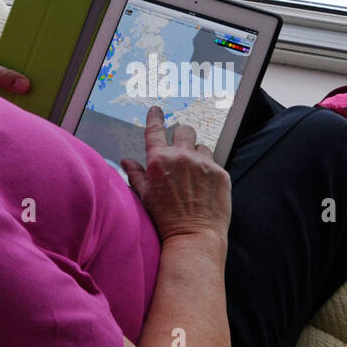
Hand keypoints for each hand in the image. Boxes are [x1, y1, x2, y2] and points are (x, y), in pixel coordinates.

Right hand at [120, 106, 230, 243]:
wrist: (193, 237)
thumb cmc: (166, 220)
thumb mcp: (144, 196)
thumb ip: (135, 174)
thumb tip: (126, 161)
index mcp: (159, 160)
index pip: (155, 130)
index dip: (155, 117)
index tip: (157, 110)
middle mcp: (181, 157)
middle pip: (185, 130)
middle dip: (182, 136)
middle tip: (182, 149)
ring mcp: (203, 164)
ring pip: (202, 146)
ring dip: (197, 155)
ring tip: (195, 176)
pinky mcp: (220, 173)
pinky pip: (214, 163)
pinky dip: (209, 171)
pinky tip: (204, 188)